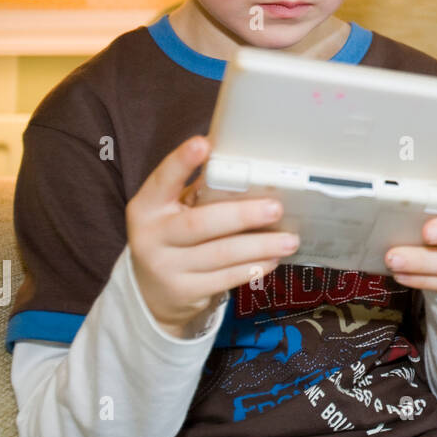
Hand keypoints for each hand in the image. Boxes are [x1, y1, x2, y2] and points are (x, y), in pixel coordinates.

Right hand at [127, 135, 298, 337]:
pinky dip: (253, 268)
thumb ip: (200, 191)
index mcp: (147, 207)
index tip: (202, 144)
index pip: (162, 180)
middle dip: (242, 216)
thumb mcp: (174, 210)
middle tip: (276, 208)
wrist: (151, 291)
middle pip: (199, 224)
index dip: (181, 162)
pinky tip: (273, 259)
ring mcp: (166, 268)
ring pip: (220, 255)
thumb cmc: (174, 236)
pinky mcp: (185, 291)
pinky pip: (226, 278)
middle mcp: (151, 237)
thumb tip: (246, 167)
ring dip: (259, 246)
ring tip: (289, 239)